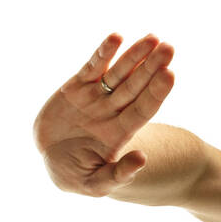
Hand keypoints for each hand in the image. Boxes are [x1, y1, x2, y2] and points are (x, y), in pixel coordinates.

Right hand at [33, 33, 174, 195]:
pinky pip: (92, 67)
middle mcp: (113, 111)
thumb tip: (142, 159)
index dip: (157, 91)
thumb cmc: (77, 177)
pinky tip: (117, 38)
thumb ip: (119, 174)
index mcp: (121, 132)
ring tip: (152, 38)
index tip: (170, 74)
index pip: (144, 108)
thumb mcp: (97, 184)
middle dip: (152, 67)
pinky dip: (104, 52)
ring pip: (119, 72)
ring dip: (134, 55)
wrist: (50, 163)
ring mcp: (96, 97)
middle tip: (169, 47)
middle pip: (137, 85)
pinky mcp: (76, 88)